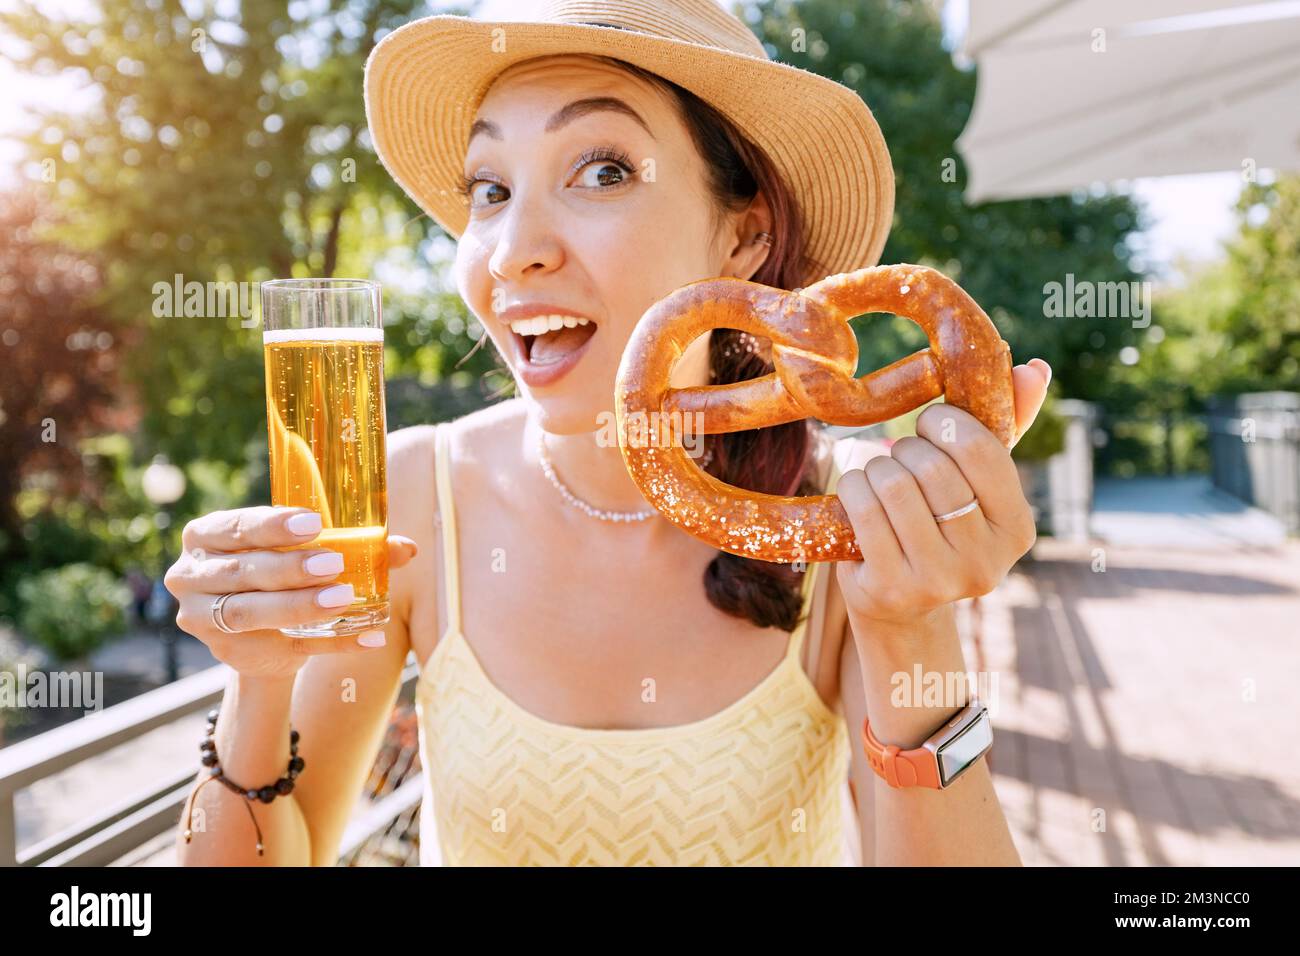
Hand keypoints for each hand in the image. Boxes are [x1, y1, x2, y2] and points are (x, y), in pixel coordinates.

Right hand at [164, 506, 418, 680]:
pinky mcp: (231, 653)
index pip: (237, 527)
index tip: (314, 523)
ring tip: (343, 599)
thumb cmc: (282, 573)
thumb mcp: (304, 550)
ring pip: (250, 613)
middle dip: (290, 568)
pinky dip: (331, 644)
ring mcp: (203, 618)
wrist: (265, 634)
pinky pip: (284, 647)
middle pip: (243, 572)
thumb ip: (351, 545)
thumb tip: (407, 548)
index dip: (273, 526)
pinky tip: (367, 637)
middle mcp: (192, 576)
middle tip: (333, 564)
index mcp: (205, 536)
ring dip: (300, 606)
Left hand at [834, 359, 1051, 629]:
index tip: (931, 425)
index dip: (946, 423)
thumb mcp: (977, 481)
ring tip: (879, 477)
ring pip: (894, 485)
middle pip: (933, 468)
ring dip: (876, 468)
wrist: (900, 602)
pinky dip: (853, 487)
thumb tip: (1034, 367)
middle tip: (900, 456)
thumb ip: (1006, 425)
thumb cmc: (941, 524)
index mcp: (1018, 529)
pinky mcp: (891, 589)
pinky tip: (857, 492)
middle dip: (907, 448)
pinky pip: (863, 510)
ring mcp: (938, 581)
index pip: (982, 450)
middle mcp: (986, 562)